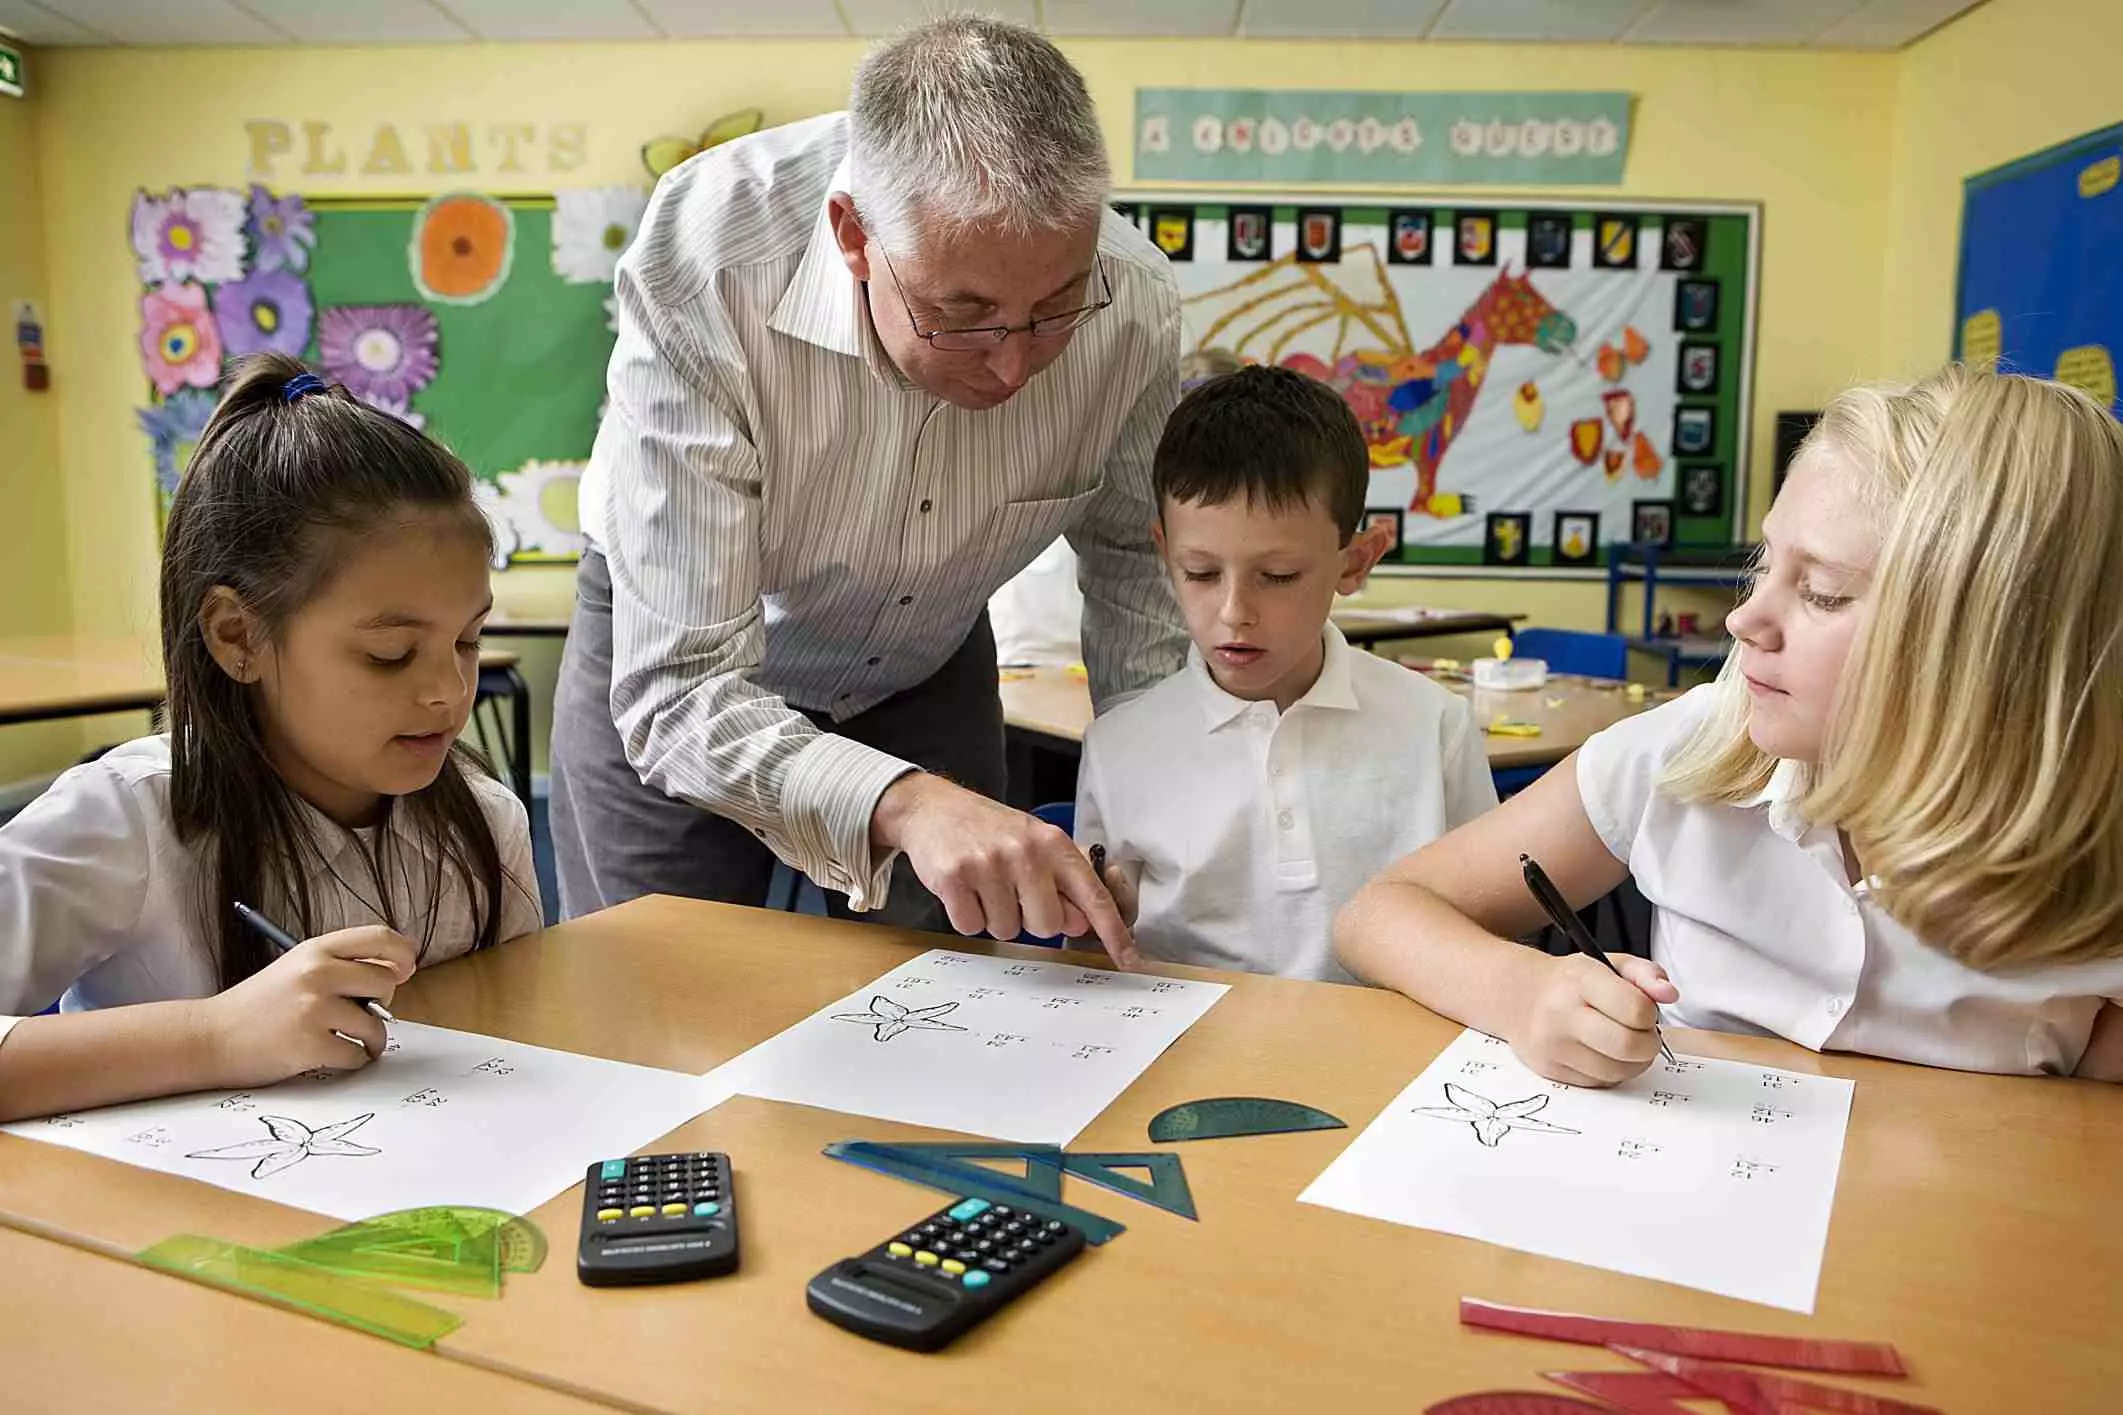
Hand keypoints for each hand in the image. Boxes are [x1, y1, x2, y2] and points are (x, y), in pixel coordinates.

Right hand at [202, 926, 417, 1088]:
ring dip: (372, 1039)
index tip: (407, 970)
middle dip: (383, 1003)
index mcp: (315, 949)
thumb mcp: (296, 968)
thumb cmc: (257, 1006)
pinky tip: (332, 1056)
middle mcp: (317, 973)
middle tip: (363, 1013)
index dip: (402, 954)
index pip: (379, 938)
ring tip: (352, 1040)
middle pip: (386, 982)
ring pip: (377, 1024)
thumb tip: (398, 972)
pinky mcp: (311, 1044)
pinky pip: (358, 1054)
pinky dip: (352, 1061)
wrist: (210, 1038)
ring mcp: (314, 1008)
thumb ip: (341, 965)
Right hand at [872, 774, 1139, 967]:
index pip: (1093, 896)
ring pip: (1007, 930)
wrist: (933, 808)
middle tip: (1012, 892)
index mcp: (1053, 843)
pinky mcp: (955, 878)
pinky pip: (971, 927)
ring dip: (995, 916)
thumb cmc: (991, 831)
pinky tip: (963, 889)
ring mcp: (989, 864)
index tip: (1129, 959)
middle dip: (1031, 919)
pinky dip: (966, 916)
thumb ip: (1062, 882)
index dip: (1113, 932)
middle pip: (1048, 925)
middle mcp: (1025, 852)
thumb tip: (1082, 923)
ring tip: (984, 884)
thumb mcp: (1034, 843)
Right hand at [1512, 953, 1678, 1086]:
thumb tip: (1669, 994)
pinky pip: (1601, 1083)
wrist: (1519, 997)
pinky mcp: (1551, 1070)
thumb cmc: (1570, 982)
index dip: (1650, 1014)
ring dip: (1633, 1062)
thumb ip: (1645, 974)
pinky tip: (1603, 1053)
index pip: (1635, 1008)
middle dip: (1648, 1044)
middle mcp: (1561, 1013)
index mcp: (1580, 980)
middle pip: (1629, 1046)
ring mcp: (1553, 1045)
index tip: (1644, 1012)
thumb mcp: (1608, 964)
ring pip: (1618, 1071)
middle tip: (1643, 1034)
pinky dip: (1611, 1072)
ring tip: (1624, 1043)